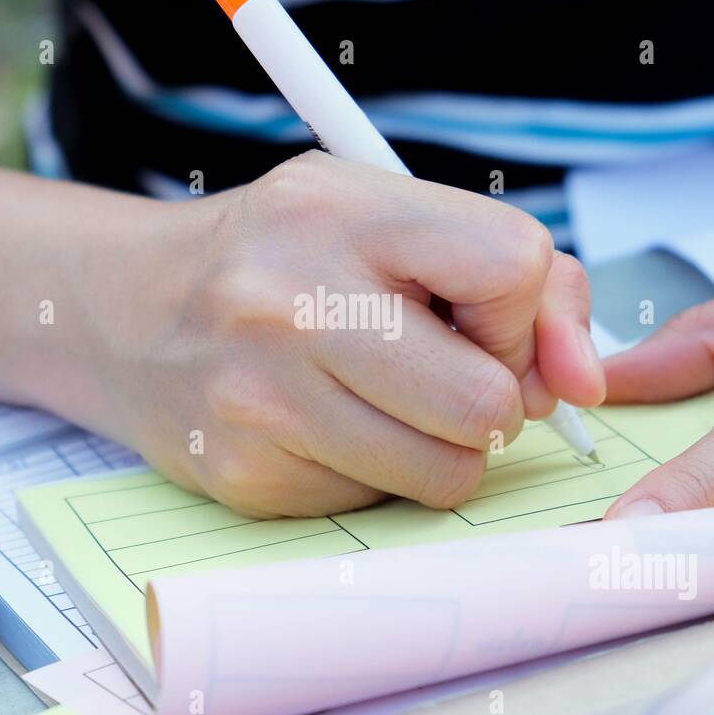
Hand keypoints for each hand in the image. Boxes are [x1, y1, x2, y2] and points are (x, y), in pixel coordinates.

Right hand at [70, 151, 603, 517]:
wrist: (128, 311)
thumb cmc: (282, 258)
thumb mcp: (388, 217)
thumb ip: (524, 278)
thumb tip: (585, 382)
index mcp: (341, 210)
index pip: (515, 266)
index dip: (520, 312)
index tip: (475, 317)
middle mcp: (292, 300)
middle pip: (487, 401)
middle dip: (489, 400)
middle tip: (438, 372)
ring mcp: (262, 396)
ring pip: (447, 472)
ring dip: (440, 447)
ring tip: (380, 398)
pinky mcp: (247, 475)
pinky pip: (380, 504)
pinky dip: (374, 473)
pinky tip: (322, 425)